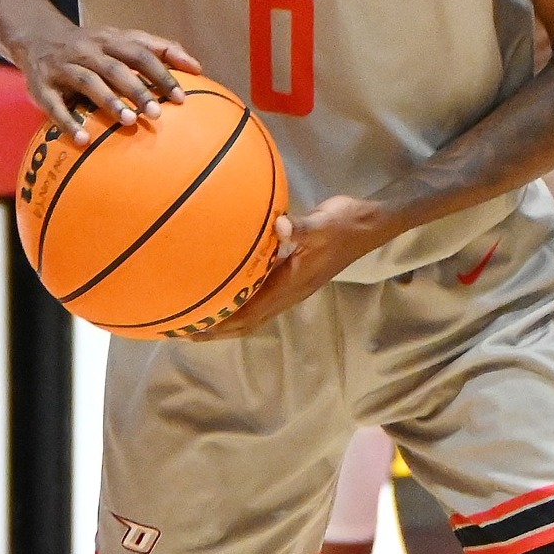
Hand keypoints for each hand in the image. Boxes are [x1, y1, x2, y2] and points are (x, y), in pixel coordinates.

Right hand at [14, 23, 202, 140]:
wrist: (37, 37)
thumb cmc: (94, 46)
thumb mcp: (123, 39)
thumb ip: (159, 49)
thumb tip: (198, 68)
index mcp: (111, 40)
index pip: (140, 53)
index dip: (160, 74)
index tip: (180, 98)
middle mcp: (88, 51)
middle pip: (115, 68)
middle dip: (137, 90)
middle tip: (156, 115)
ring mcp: (64, 67)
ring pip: (88, 82)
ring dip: (109, 102)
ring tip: (129, 122)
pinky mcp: (42, 86)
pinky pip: (55, 105)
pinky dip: (68, 122)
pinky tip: (83, 140)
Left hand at [187, 195, 392, 340]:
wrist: (370, 224)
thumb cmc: (346, 223)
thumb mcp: (324, 223)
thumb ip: (301, 227)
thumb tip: (279, 226)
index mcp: (292, 284)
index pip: (250, 313)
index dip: (222, 324)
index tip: (193, 330)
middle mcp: (289, 291)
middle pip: (247, 321)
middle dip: (217, 329)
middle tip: (183, 330)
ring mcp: (292, 285)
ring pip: (254, 311)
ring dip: (227, 319)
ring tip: (198, 316)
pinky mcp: (294, 274)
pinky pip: (260, 295)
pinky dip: (240, 300)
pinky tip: (227, 289)